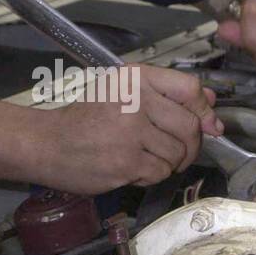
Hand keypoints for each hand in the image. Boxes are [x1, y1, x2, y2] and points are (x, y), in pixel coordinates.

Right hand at [39, 64, 223, 193]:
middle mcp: (135, 100)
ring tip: (145, 158)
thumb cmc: (84, 119)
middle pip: (190, 126)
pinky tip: (133, 168)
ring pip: (178, 153)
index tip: (208, 124)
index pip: (189, 89)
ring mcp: (131, 132)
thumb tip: (209, 102)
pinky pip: (160, 172)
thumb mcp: (122, 93)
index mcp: (135, 78)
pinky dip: (151, 176)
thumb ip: (166, 95)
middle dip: (190, 145)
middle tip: (177, 151)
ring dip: (168, 163)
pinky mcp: (127, 162)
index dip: (204, 110)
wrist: (46, 143)